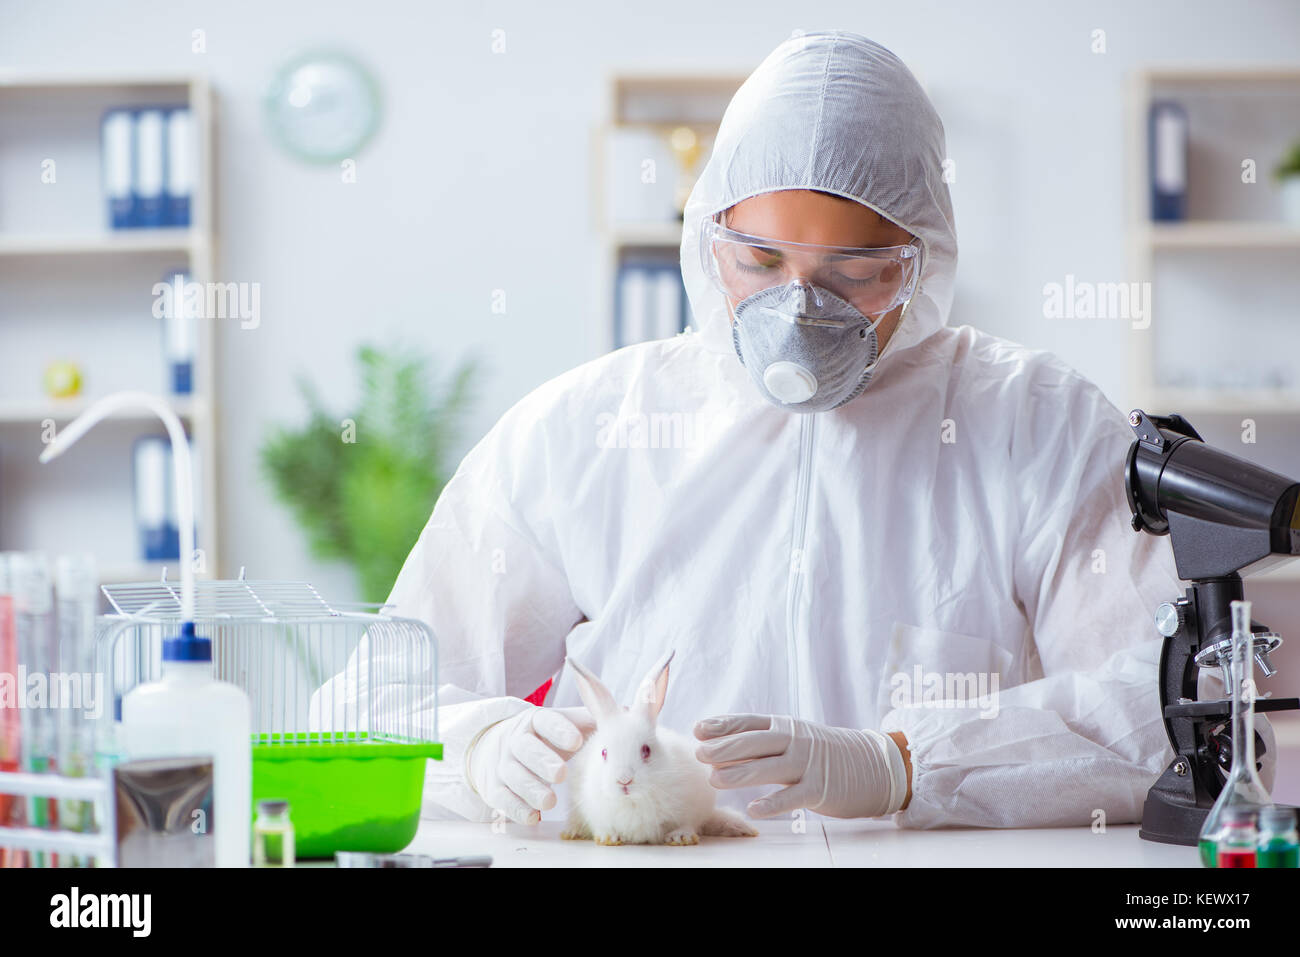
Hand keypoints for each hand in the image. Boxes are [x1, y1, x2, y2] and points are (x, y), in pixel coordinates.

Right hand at [467, 706, 594, 824]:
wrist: (496, 747)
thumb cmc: (543, 738)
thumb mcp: (563, 724)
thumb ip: (589, 720)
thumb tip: (625, 712)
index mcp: (535, 721)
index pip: (546, 721)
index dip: (560, 730)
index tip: (577, 741)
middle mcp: (515, 740)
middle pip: (525, 748)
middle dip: (543, 761)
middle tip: (562, 774)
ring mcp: (502, 764)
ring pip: (513, 776)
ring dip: (531, 789)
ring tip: (550, 801)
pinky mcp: (494, 788)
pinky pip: (502, 799)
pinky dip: (517, 809)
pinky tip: (533, 816)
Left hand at [693, 714, 905, 818]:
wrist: (874, 765)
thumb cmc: (825, 754)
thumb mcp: (795, 741)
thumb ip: (763, 744)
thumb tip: (721, 747)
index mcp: (786, 727)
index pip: (749, 722)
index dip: (723, 725)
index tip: (698, 729)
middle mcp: (795, 741)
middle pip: (755, 742)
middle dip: (725, 747)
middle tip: (699, 754)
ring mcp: (808, 764)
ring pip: (769, 767)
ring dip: (740, 773)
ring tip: (714, 780)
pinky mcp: (821, 788)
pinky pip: (793, 797)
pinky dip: (773, 803)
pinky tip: (754, 809)